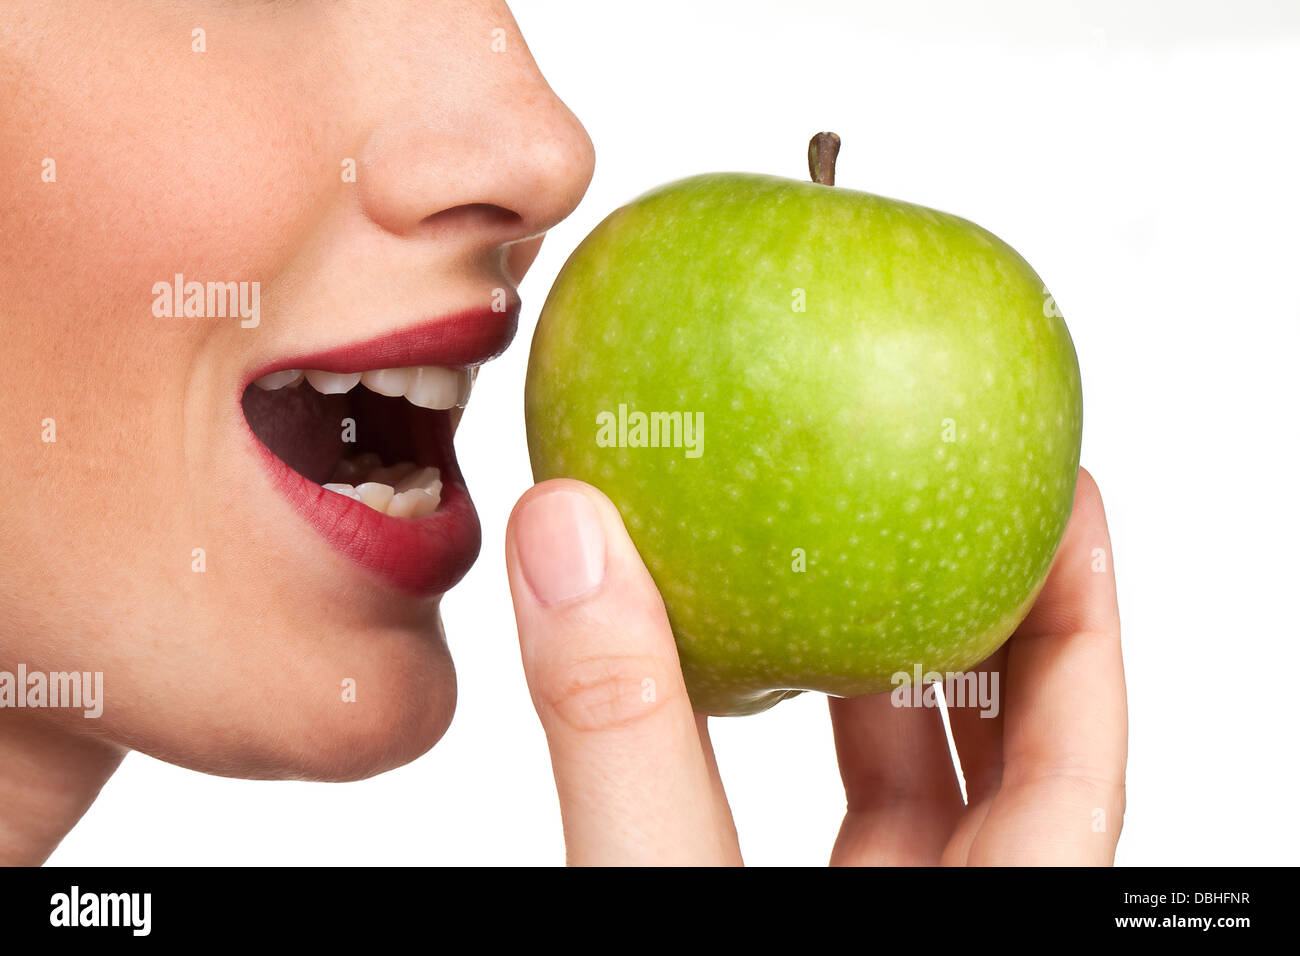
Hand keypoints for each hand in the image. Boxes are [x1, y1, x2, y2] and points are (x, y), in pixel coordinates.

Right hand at [504, 468, 1124, 864]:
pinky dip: (796, 728)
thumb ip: (623, 734)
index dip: (1083, 617)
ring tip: (845, 559)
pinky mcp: (801, 922)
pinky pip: (826, 813)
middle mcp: (946, 914)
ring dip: (879, 671)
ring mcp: (875, 926)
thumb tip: (570, 536)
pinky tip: (753, 662)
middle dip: (979, 620)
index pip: (1078, 756)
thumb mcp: (665, 891)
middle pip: (1006, 756)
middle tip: (951, 497)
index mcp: (978, 913)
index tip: (1070, 493)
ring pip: (912, 786)